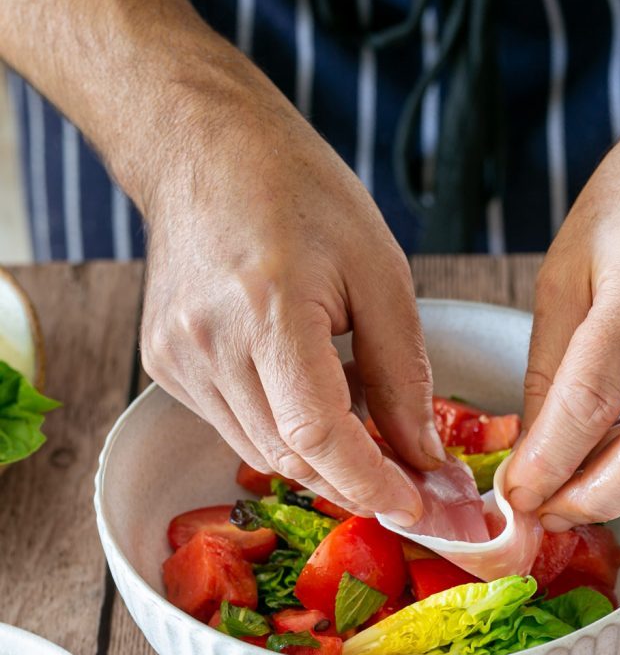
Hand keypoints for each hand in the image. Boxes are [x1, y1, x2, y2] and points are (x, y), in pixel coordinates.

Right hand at [139, 72, 444, 523]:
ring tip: (363, 431)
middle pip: (290, 454)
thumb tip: (421, 456)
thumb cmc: (298, 191)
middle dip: (354, 480)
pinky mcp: (163, 366)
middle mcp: (209, 343)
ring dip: (321, 460)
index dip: (369, 482)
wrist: (201, 149)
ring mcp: (176, 359)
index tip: (414, 505)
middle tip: (407, 482)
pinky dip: (283, 433)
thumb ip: (402, 373)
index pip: (317, 432)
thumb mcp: (379, 271)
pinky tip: (311, 401)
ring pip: (261, 452)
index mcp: (268, 308)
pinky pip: (236, 427)